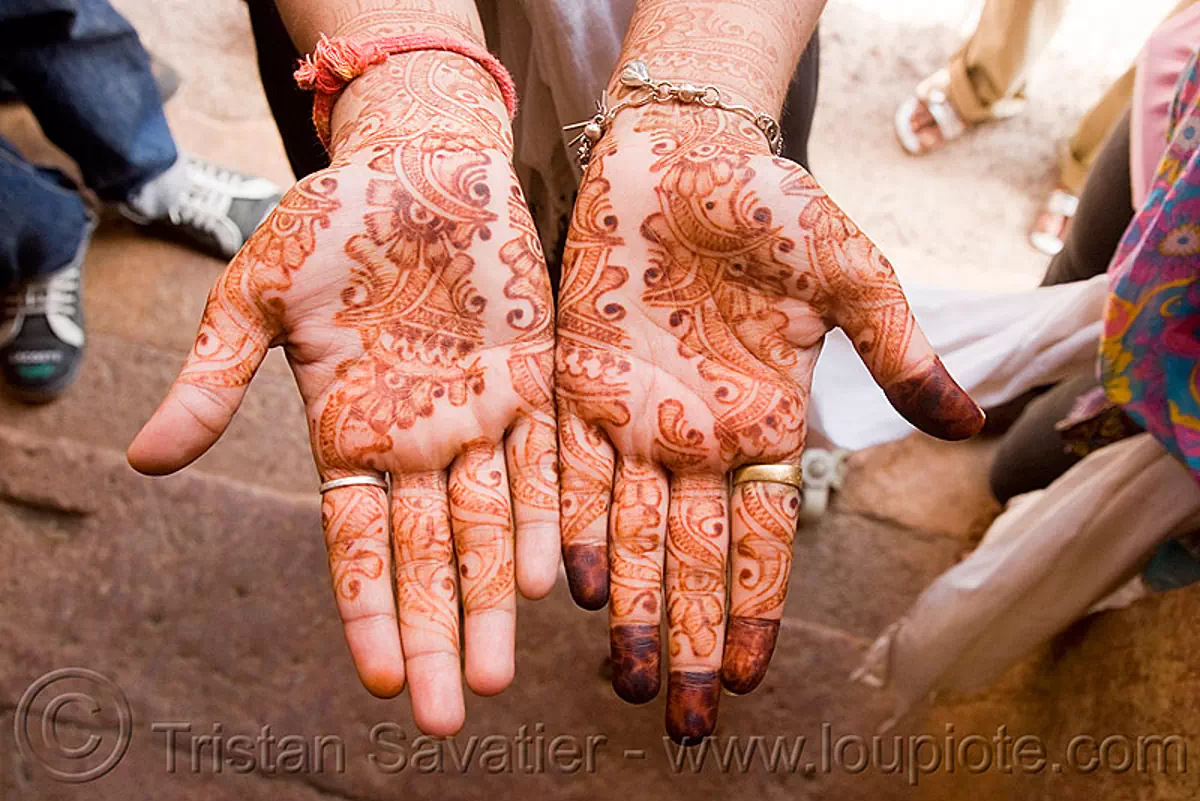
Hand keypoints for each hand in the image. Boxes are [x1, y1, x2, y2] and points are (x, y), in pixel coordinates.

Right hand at [128, 52, 557, 735]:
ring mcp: (479, 416)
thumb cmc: (334, 221)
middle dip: (436, 634)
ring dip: (493, 599)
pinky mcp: (533, 381)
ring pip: (489, 527)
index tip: (384, 679)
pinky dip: (547, 517)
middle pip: (428, 557)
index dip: (368, 612)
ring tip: (499, 673)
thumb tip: (142, 462)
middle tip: (449, 713)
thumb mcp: (258, 295)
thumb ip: (213, 379)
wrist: (421, 164)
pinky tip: (549, 577)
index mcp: (349, 433)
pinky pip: (543, 461)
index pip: (357, 546)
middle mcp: (418, 441)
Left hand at [555, 106, 982, 741]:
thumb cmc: (772, 205)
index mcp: (765, 423)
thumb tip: (972, 425)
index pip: (761, 540)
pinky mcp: (579, 383)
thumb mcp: (849, 276)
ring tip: (627, 679)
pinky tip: (574, 586)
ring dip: (630, 605)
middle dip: (688, 636)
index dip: (753, 608)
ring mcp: (635, 415)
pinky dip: (572, 525)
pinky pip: (572, 468)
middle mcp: (697, 437)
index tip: (749, 675)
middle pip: (691, 557)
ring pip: (629, 530)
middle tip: (680, 720)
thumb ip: (898, 352)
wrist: (682, 150)